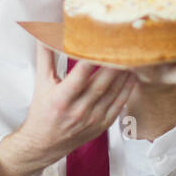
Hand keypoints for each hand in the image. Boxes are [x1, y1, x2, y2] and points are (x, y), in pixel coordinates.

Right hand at [0, 43, 137, 175]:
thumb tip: (44, 31)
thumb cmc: (42, 112)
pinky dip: (127, 90)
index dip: (91, 58)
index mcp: (61, 98)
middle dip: (115, 63)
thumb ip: (45, 55)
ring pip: (113, 93)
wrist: (43, 144)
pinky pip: (118, 105)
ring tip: (134, 56)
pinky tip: (133, 76)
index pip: (80, 75)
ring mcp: (92, 119)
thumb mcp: (41, 82)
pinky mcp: (102, 125)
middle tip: (125, 44)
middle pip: (101, 83)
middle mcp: (78, 110)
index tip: (102, 41)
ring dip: (125, 74)